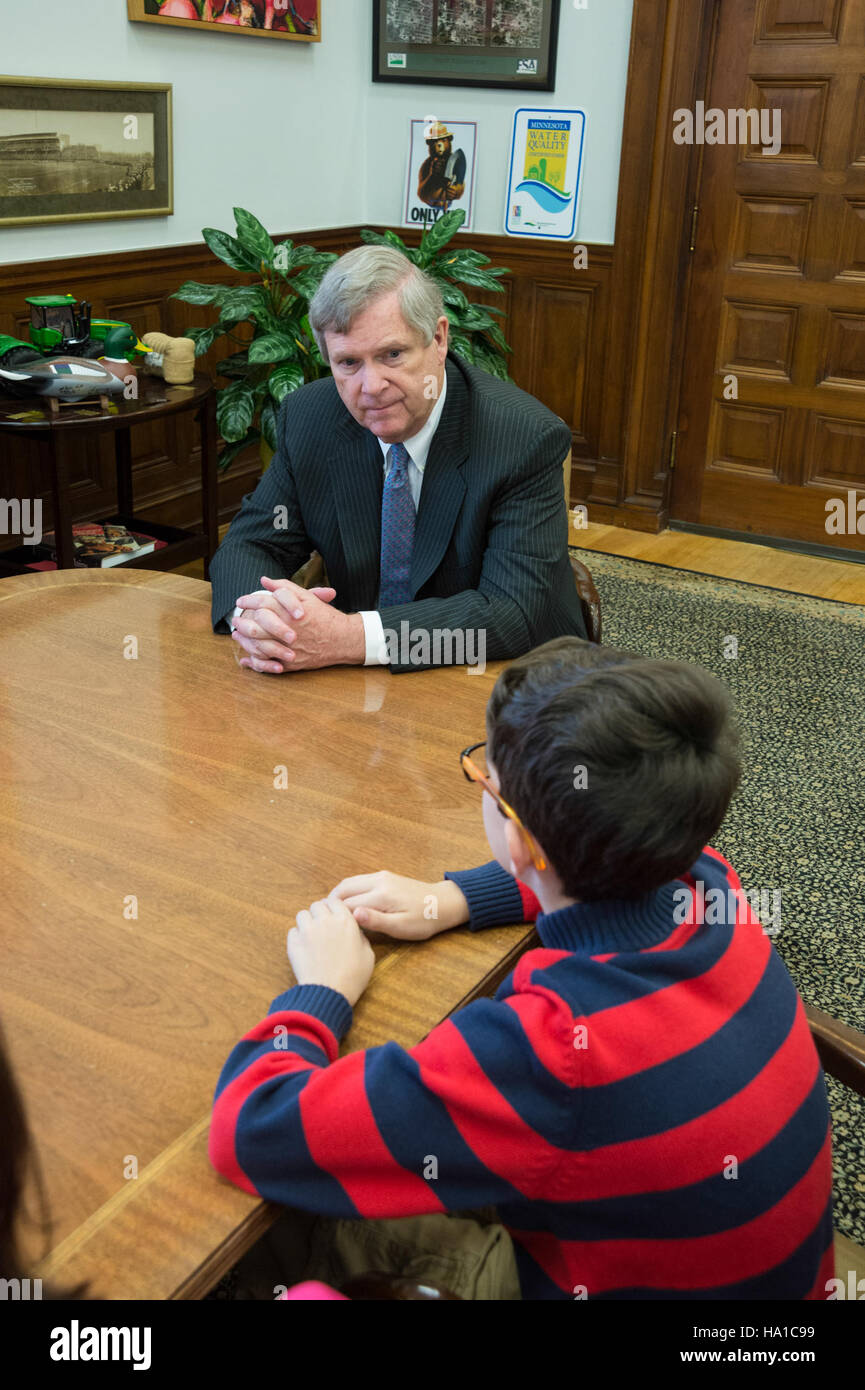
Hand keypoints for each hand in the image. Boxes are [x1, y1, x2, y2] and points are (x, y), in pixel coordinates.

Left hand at [234, 577, 364, 672]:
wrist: (344, 639)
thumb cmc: (326, 617)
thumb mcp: (307, 597)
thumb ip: (284, 587)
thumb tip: (264, 580)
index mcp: (289, 613)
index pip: (262, 604)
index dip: (248, 601)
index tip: (241, 601)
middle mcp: (286, 631)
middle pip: (256, 626)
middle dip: (242, 622)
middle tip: (236, 619)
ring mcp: (288, 649)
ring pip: (259, 646)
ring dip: (245, 641)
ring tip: (238, 635)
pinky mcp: (291, 663)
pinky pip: (269, 664)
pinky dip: (255, 662)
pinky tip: (247, 658)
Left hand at [287, 898, 374, 1006]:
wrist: (330, 992)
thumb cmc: (352, 976)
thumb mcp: (368, 954)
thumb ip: (361, 937)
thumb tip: (355, 932)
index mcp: (345, 920)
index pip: (335, 900)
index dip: (334, 907)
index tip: (335, 915)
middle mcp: (325, 920)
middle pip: (317, 905)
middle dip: (320, 913)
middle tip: (323, 926)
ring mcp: (307, 930)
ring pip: (302, 914)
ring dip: (307, 922)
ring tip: (312, 935)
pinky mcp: (294, 942)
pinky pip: (292, 931)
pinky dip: (297, 936)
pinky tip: (304, 946)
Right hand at [330, 871, 469, 940]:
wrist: (443, 903)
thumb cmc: (424, 920)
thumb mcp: (401, 927)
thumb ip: (376, 921)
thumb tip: (353, 915)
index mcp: (380, 895)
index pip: (347, 904)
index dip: (335, 916)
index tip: (326, 929)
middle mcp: (378, 881)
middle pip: (344, 888)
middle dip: (331, 903)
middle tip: (322, 920)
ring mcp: (381, 876)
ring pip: (349, 882)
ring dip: (338, 895)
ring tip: (332, 913)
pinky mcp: (384, 876)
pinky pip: (359, 881)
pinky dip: (348, 891)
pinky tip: (347, 905)